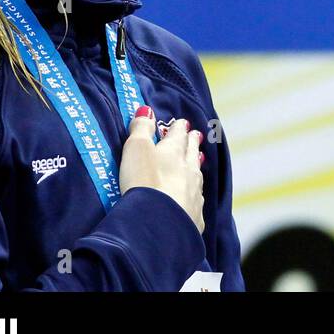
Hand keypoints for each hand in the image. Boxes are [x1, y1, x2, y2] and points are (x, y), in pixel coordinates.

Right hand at [119, 107, 204, 232]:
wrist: (159, 222)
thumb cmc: (143, 181)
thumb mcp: (136, 149)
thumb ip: (141, 129)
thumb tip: (146, 110)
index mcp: (174, 152)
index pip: (178, 135)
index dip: (179, 128)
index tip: (182, 123)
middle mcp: (189, 170)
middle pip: (192, 153)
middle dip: (192, 143)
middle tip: (196, 135)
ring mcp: (195, 194)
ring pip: (197, 176)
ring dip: (196, 167)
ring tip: (198, 162)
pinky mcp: (194, 217)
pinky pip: (196, 203)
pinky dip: (194, 197)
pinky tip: (194, 199)